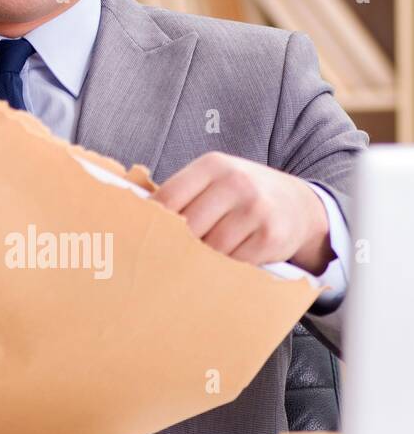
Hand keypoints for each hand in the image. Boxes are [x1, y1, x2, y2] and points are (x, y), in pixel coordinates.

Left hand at [151, 151, 332, 273]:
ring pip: (210, 247)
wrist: (299, 204)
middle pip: (188, 226)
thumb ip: (183, 193)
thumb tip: (135, 216)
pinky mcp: (271, 236)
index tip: (139, 237)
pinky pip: (234, 262)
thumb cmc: (242, 194)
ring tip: (194, 261)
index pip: (169, 197)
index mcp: (213, 165)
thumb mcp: (215, 179)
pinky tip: (223, 265)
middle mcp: (236, 183)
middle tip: (163, 257)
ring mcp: (256, 209)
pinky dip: (225, 268)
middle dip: (175, 244)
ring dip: (200, 259)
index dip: (151, 222)